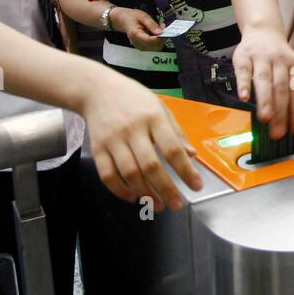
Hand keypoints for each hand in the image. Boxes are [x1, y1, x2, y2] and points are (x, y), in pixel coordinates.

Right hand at [80, 72, 201, 211]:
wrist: (97, 89)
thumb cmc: (134, 100)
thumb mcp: (160, 107)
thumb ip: (176, 132)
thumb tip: (192, 155)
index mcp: (154, 118)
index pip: (172, 149)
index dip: (186, 170)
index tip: (197, 187)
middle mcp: (133, 130)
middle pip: (151, 165)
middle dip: (166, 189)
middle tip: (177, 205)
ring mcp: (113, 140)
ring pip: (129, 173)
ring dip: (145, 193)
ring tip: (158, 205)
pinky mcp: (97, 148)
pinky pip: (107, 175)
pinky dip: (119, 190)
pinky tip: (132, 197)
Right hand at [112, 8, 165, 49]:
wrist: (123, 20)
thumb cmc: (131, 17)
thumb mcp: (143, 16)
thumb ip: (152, 25)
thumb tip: (160, 32)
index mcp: (135, 34)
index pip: (149, 41)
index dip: (159, 38)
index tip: (164, 31)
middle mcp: (136, 42)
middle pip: (153, 47)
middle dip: (161, 39)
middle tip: (163, 29)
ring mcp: (138, 45)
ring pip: (153, 48)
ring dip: (160, 41)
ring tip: (159, 30)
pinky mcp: (141, 46)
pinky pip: (151, 47)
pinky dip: (156, 42)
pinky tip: (156, 34)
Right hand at [231, 26, 293, 140]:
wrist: (262, 31)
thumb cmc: (277, 59)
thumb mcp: (289, 69)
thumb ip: (290, 92)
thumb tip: (292, 123)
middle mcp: (279, 61)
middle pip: (281, 88)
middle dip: (280, 112)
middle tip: (277, 132)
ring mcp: (261, 58)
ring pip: (264, 80)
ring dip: (265, 100)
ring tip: (265, 119)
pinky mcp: (243, 57)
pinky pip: (244, 72)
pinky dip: (244, 84)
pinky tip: (244, 97)